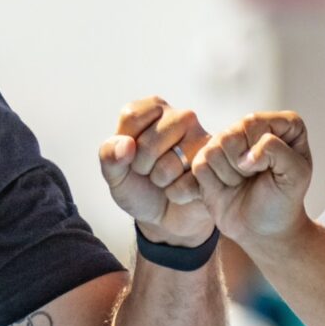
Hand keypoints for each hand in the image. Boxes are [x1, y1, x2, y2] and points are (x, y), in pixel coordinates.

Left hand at [99, 98, 214, 247]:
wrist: (165, 216)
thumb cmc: (139, 187)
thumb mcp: (115, 174)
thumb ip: (109, 156)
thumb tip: (126, 145)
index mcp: (153, 109)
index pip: (132, 117)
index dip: (125, 146)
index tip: (131, 156)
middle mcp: (180, 116)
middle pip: (148, 143)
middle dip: (143, 167)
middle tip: (151, 171)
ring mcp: (202, 138)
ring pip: (167, 166)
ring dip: (161, 182)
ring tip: (168, 179)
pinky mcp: (215, 162)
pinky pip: (185, 184)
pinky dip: (177, 194)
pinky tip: (183, 189)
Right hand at [191, 112, 314, 249]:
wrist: (265, 230)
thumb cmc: (283, 201)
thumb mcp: (297, 176)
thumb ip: (278, 152)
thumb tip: (245, 155)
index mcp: (280, 125)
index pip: (254, 122)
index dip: (259, 149)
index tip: (272, 169)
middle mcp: (251, 129)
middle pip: (230, 135)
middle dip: (243, 165)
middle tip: (255, 177)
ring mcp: (226, 144)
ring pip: (213, 149)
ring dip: (230, 175)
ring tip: (242, 183)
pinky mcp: (206, 161)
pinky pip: (200, 165)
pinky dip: (214, 183)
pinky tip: (228, 187)